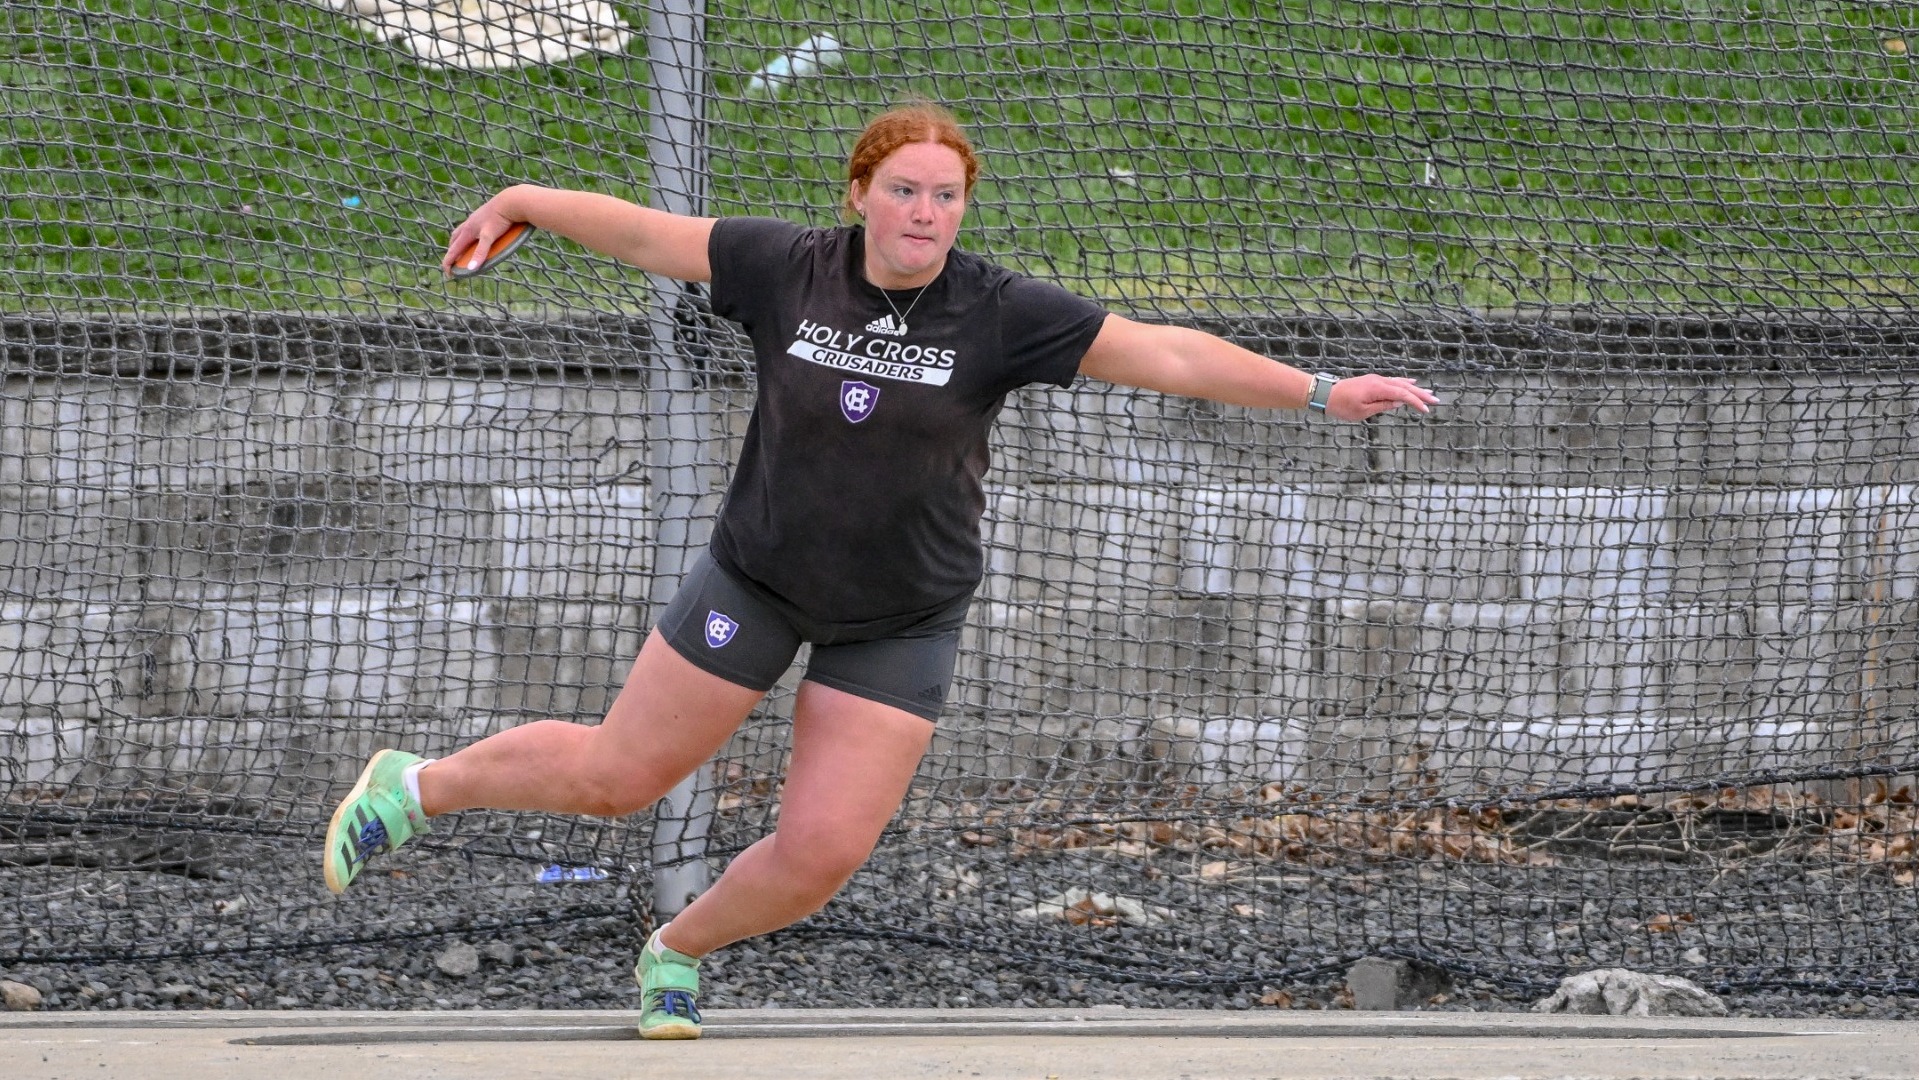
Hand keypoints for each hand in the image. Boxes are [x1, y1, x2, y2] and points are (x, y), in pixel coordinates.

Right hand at [440, 190, 524, 275]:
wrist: (511, 201)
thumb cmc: (500, 219)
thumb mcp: (489, 237)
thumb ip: (480, 252)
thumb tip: (471, 268)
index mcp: (467, 230)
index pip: (454, 249)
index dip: (449, 262)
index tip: (447, 273)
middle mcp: (469, 224)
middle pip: (455, 239)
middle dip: (452, 250)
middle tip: (453, 260)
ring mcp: (476, 218)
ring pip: (462, 231)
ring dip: (459, 241)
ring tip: (462, 247)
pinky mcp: (484, 215)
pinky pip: (472, 227)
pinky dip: (470, 234)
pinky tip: (477, 235)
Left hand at [1325, 375, 1439, 420]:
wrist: (1324, 393)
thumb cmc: (1341, 405)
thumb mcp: (1362, 411)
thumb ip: (1382, 406)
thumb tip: (1399, 403)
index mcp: (1378, 388)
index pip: (1402, 394)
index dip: (1416, 402)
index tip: (1427, 410)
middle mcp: (1379, 381)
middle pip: (1405, 387)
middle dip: (1421, 394)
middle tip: (1436, 400)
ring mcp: (1376, 379)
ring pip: (1400, 383)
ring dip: (1415, 389)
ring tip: (1429, 393)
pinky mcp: (1372, 381)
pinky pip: (1393, 381)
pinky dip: (1404, 383)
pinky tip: (1411, 383)